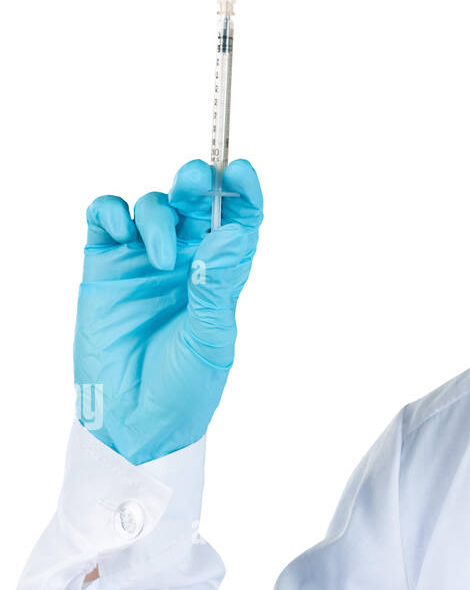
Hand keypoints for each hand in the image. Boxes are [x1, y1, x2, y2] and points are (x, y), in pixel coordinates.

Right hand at [73, 159, 262, 463]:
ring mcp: (144, 257)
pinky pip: (106, 218)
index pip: (240, 218)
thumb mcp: (211, 339)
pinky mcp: (105, 264)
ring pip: (153, 205)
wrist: (134, 418)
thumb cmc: (185, 384)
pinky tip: (122, 231)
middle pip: (196, 200)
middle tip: (198, 180)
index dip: (244, 191)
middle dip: (198, 181)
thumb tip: (229, 236)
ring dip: (159, 217)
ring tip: (163, 259)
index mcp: (223, 269)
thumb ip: (216, 287)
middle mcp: (188, 256)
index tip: (241, 171)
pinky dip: (112, 212)